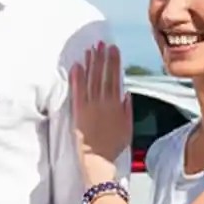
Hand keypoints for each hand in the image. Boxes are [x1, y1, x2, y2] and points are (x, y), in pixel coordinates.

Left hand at [70, 41, 130, 185]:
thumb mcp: (127, 127)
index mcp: (116, 105)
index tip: (113, 49)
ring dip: (90, 64)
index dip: (113, 62)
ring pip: (90, 80)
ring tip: (90, 50)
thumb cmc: (113, 146)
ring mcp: (89, 107)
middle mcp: (103, 103)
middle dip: (102, 58)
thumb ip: (126, 109)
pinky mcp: (77, 112)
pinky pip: (77, 92)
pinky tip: (76, 66)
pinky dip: (76, 78)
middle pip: (102, 75)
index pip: (115, 78)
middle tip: (101, 43)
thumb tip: (126, 92)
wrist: (98, 160)